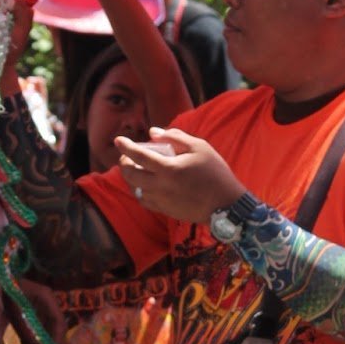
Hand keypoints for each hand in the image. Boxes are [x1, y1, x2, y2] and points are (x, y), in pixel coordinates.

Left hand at [116, 127, 243, 222]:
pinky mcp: (165, 210)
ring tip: (134, 169)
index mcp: (168, 169)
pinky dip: (140, 191)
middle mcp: (160, 187)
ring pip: (135, 189)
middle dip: (124, 163)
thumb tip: (153, 132)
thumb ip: (175, 137)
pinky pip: (144, 201)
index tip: (118, 140)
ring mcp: (161, 201)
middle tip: (126, 156)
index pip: (139, 156)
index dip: (126, 147)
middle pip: (130, 175)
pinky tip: (144, 185)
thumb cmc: (215, 173)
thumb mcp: (200, 147)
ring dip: (131, 178)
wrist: (226, 205)